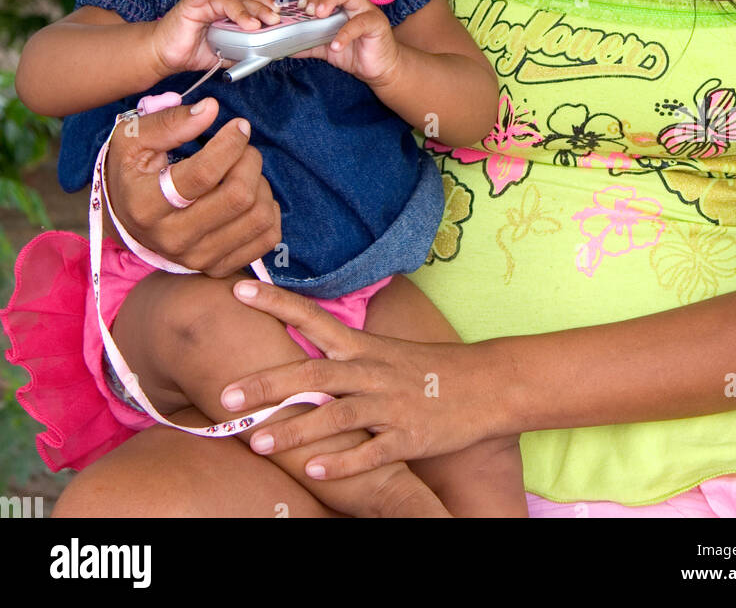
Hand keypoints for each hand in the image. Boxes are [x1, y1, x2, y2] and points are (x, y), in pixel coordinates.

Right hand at [104, 97, 280, 275]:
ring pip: (258, 217)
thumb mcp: (134, 138)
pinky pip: (267, 237)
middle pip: (238, 196)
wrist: (127, 217)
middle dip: (250, 160)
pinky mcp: (217, 266)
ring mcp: (196, 257)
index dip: (231, 143)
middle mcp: (172, 238)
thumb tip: (211, 110)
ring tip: (244, 171)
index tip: (239, 126)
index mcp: (147, 205)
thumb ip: (170, 122)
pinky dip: (270, 209)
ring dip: (261, 184)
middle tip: (243, 148)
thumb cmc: (133, 171)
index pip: (204, 174)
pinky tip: (252, 195)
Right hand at [150, 0, 280, 75]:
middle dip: (262, 9)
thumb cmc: (192, 50)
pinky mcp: (189, 5)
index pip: (253, 5)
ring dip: (243, 10)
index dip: (267, 8)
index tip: (281, 17)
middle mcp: (221, 4)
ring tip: (253, 23)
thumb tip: (262, 58)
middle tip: (274, 20)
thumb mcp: (222, 56)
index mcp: (231, 13)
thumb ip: (240, 54)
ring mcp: (206, 2)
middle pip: (246, 0)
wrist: (163, 54)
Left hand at [219, 282, 498, 478]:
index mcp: (363, 346)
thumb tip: (303, 346)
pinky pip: (371, 452)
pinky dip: (342, 462)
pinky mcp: (409, 437)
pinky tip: (314, 470)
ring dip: (295, 430)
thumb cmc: (431, 369)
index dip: (275, 302)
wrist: (488, 384)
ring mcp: (390, 405)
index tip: (237, 288)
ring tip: (259, 442)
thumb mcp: (386, 351)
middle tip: (225, 396)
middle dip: (267, 384)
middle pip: (312, 372)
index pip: (312, 316)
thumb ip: (346, 354)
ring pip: (336, 415)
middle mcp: (372, 370)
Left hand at [292, 0, 400, 83]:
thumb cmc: (354, 52)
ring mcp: (367, 10)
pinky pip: (361, 23)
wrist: (378, 69)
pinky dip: (345, 33)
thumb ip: (308, 44)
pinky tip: (335, 45)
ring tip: (319, 15)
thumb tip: (284, 48)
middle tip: (307, 10)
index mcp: (341, 4)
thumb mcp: (326, 48)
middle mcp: (354, 2)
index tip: (299, 5)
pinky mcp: (377, 24)